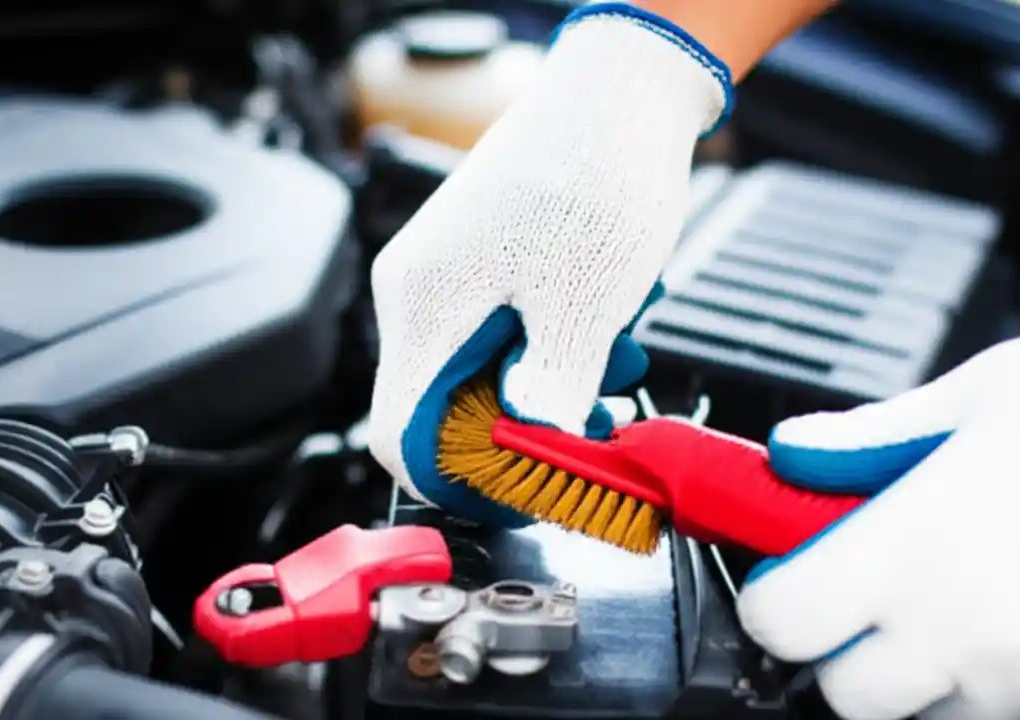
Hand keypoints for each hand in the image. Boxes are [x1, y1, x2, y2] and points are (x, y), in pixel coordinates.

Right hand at [367, 5, 733, 524]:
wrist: (621, 86)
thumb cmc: (598, 171)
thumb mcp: (587, 300)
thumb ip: (553, 389)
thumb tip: (537, 452)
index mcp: (423, 306)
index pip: (398, 436)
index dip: (458, 479)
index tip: (523, 486)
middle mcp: (420, 293)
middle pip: (444, 409)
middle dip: (520, 428)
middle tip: (593, 417)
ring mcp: (448, 275)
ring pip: (480, 373)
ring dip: (547, 386)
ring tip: (614, 361)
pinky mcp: (482, 263)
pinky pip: (500, 334)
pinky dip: (551, 347)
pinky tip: (602, 328)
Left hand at [738, 309, 1019, 719]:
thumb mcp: (983, 394)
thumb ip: (871, 440)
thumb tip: (796, 455)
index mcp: (918, 549)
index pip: (782, 622)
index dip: (776, 594)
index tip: (795, 565)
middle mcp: (969, 633)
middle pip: (846, 693)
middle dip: (844, 645)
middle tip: (874, 583)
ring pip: (931, 717)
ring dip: (925, 671)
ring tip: (968, 589)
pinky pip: (1016, 719)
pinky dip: (1001, 685)